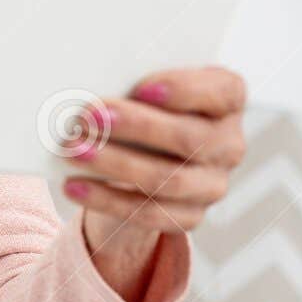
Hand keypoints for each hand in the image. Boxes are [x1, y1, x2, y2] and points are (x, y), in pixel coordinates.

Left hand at [64, 66, 248, 237]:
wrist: (147, 157)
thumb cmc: (146, 108)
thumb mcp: (149, 91)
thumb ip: (135, 86)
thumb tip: (93, 95)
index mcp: (227, 101)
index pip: (224, 92)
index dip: (186, 90)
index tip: (142, 87)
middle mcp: (229, 144)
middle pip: (189, 138)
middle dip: (136, 127)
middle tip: (88, 117)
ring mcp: (212, 185)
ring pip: (167, 179)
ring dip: (115, 165)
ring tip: (73, 151)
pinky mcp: (190, 216)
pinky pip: (148, 213)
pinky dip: (106, 199)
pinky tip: (74, 186)